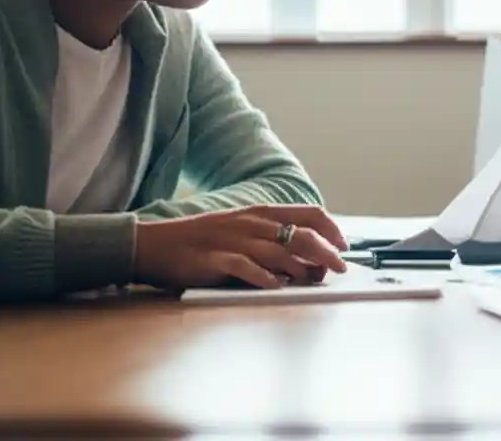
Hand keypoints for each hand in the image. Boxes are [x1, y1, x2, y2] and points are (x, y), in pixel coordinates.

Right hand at [134, 205, 349, 289]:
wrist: (155, 245)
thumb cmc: (202, 241)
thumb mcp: (242, 231)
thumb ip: (273, 242)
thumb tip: (308, 262)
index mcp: (261, 213)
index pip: (309, 213)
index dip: (332, 230)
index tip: (344, 246)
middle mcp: (252, 224)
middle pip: (301, 234)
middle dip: (327, 252)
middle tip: (339, 269)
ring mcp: (234, 241)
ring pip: (280, 251)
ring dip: (302, 268)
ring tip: (314, 281)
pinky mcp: (216, 260)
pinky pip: (247, 268)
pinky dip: (265, 278)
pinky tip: (278, 287)